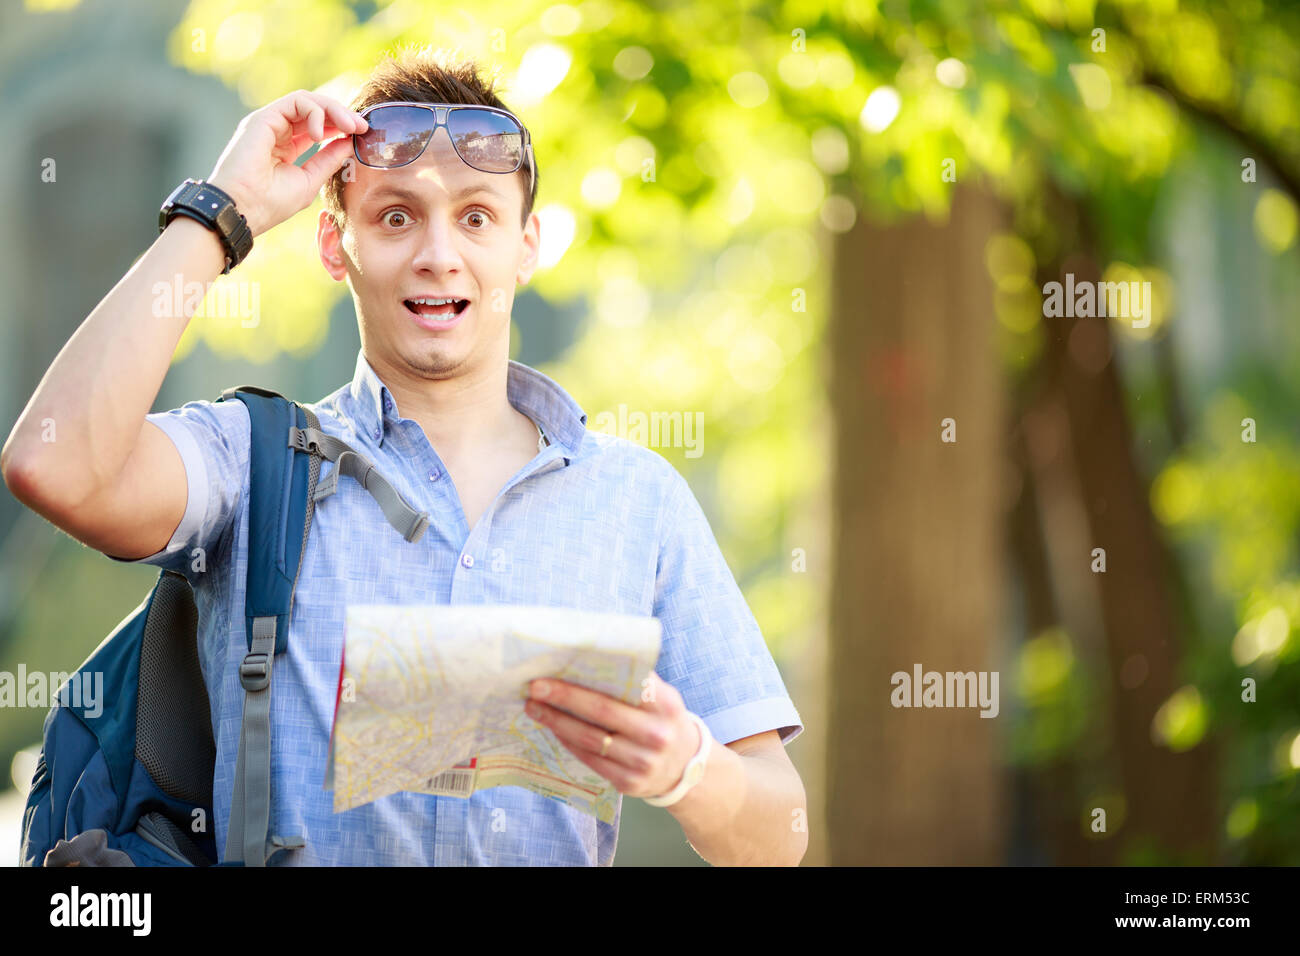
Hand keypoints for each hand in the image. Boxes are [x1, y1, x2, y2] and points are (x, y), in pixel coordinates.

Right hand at [205, 89, 367, 237]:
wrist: (241, 210)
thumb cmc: (269, 203)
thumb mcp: (309, 180)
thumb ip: (328, 160)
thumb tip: (349, 143)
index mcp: (285, 146)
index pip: (317, 126)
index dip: (340, 126)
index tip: (363, 134)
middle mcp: (276, 131)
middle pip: (314, 110)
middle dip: (342, 115)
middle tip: (362, 126)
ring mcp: (269, 123)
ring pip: (306, 101)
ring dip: (333, 110)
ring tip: (349, 127)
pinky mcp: (263, 118)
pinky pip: (296, 102)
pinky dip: (315, 112)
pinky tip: (321, 134)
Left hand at [524, 671, 701, 799]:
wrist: (684, 767)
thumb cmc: (663, 721)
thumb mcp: (663, 698)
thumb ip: (635, 681)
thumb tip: (585, 659)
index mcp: (666, 705)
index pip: (626, 685)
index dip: (589, 677)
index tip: (557, 667)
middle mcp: (656, 734)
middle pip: (601, 711)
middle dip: (564, 697)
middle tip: (536, 687)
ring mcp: (642, 762)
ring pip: (590, 739)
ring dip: (557, 722)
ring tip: (535, 708)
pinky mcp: (628, 783)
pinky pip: (590, 759)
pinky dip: (568, 742)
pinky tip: (553, 729)